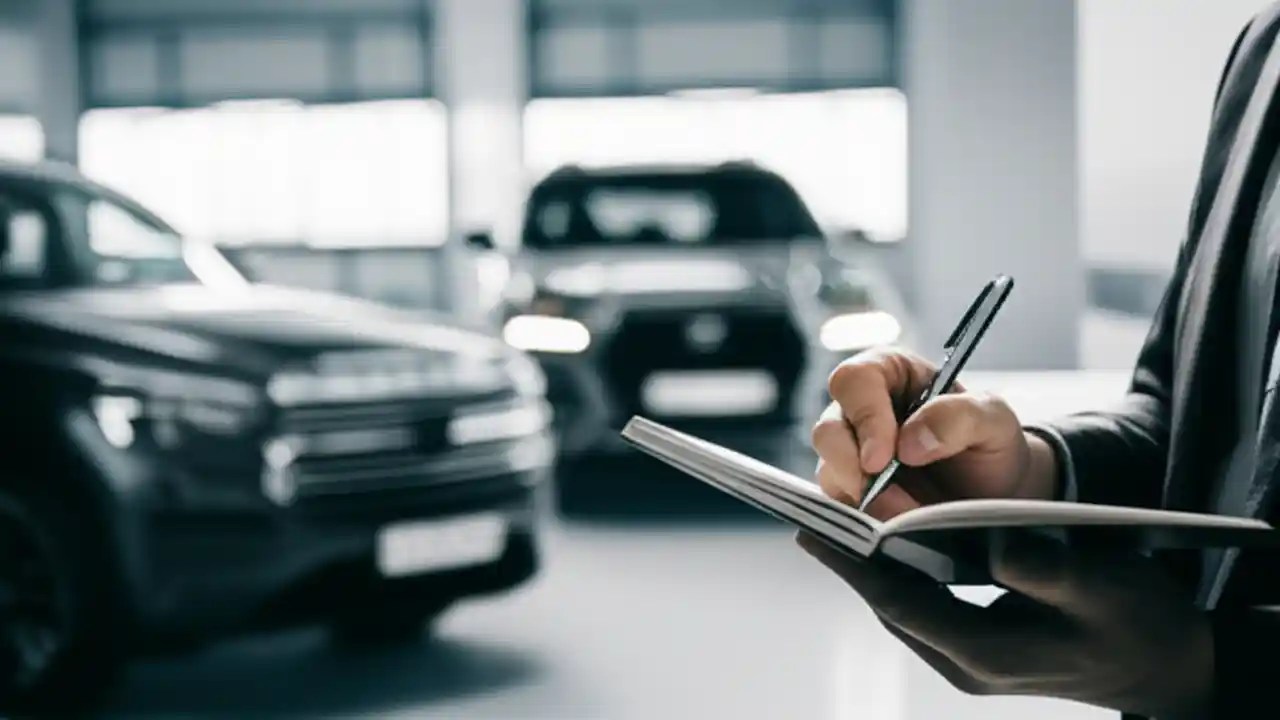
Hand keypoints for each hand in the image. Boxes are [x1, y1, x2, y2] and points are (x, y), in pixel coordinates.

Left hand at [797, 531, 1212, 715]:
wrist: (1170, 667)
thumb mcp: (1100, 586)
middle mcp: (968, 666)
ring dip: (871, 572)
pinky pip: (923, 614)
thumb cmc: (1140, 621)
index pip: (898, 602)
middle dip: (849, 564)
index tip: (811, 529)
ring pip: (903, 612)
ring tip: (833, 528)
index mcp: (987, 651)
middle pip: (890, 608)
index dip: (852, 564)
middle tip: (806, 519)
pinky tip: (888, 549)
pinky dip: (900, 580)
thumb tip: (994, 546)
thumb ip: (1045, 569)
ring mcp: (972, 667)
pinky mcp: (981, 657)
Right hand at [812, 348, 1058, 518]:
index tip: (883, 457)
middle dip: (851, 465)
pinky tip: (895, 525)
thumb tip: (910, 441)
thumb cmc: (990, 442)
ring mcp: (851, 454)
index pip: (854, 380)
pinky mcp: (851, 493)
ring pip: (827, 470)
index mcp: (889, 374)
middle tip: (884, 491)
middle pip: (827, 429)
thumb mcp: (993, 419)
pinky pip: (839, 506)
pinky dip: (864, 519)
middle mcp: (861, 411)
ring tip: (904, 514)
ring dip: (862, 497)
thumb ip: (958, 416)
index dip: (864, 416)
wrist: (995, 492)